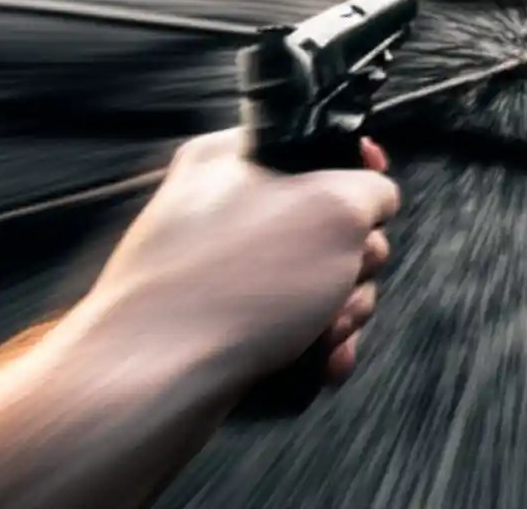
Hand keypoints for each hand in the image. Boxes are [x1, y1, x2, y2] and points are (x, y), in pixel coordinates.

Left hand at [84, 130, 399, 390]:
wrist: (150, 380)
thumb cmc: (233, 287)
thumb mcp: (334, 211)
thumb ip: (370, 189)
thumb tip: (376, 198)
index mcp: (231, 158)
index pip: (312, 144)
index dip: (357, 167)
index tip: (375, 199)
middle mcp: (219, 208)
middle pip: (326, 222)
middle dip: (355, 263)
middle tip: (345, 280)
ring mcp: (216, 269)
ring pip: (314, 279)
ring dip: (341, 310)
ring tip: (328, 333)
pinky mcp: (216, 322)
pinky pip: (286, 322)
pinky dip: (312, 342)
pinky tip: (321, 360)